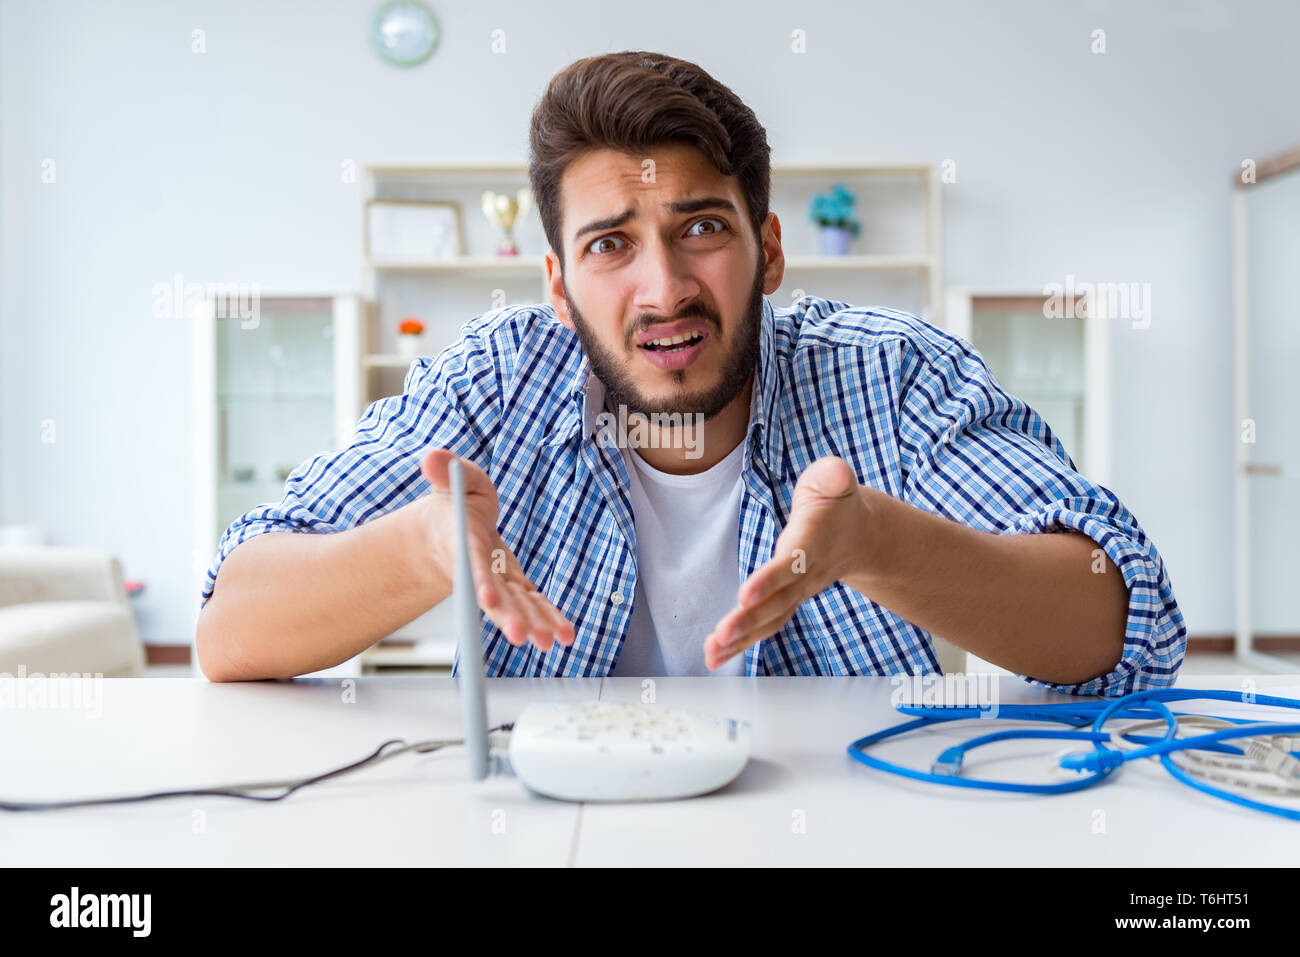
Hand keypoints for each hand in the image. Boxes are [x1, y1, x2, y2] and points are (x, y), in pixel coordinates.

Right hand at [420, 448, 574, 652]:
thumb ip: (445, 470)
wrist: (452, 530)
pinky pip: (534, 604)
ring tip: (548, 643)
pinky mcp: (515, 586)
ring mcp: (499, 582)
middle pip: (494, 596)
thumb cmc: (456, 504)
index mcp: (462, 543)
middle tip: (522, 636)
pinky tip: (565, 635)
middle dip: (508, 617)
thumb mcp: (454, 480)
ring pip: (516, 606)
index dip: (478, 580)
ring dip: (533, 624)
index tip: (486, 598)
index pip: (470, 563)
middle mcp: (480, 571)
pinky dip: (550, 618)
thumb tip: (431, 457)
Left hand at [704, 456, 867, 668]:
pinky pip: (764, 626)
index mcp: (813, 543)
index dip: (770, 580)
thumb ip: (832, 476)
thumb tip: (835, 473)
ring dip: (740, 640)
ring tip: (711, 655)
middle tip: (720, 636)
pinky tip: (715, 654)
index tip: (745, 595)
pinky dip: (740, 643)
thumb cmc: (836, 500)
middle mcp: (806, 575)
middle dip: (749, 621)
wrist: (858, 534)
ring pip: (770, 621)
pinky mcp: (786, 602)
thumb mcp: (835, 479)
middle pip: (778, 602)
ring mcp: (797, 593)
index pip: (791, 565)